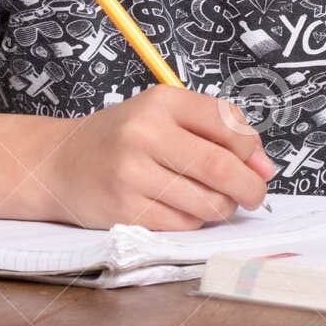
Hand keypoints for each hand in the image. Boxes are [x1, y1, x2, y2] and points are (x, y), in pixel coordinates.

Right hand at [41, 85, 276, 229]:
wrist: (60, 163)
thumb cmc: (124, 138)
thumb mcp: (167, 116)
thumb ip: (219, 131)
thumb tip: (265, 167)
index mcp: (162, 102)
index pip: (228, 125)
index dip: (253, 151)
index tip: (259, 165)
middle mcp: (145, 134)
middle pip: (220, 168)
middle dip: (249, 187)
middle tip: (254, 195)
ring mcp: (132, 174)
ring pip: (205, 202)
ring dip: (221, 207)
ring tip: (211, 199)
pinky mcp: (124, 210)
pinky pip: (182, 224)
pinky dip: (194, 221)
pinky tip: (181, 208)